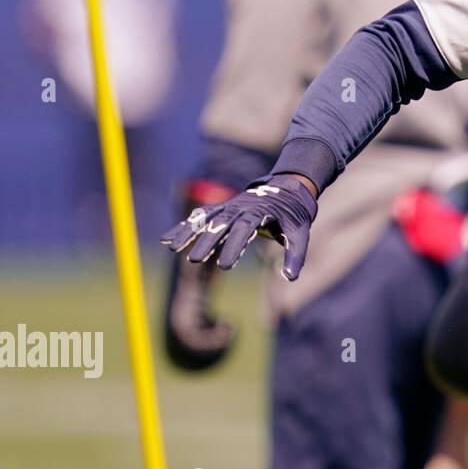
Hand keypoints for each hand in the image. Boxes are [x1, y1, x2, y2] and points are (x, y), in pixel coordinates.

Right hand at [160, 175, 317, 279]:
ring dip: (188, 232)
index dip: (234, 246)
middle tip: (194, 260)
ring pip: (205, 218)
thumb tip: (290, 278)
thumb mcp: (300, 233)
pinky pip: (200, 216)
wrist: (287, 190)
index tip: (225, 266)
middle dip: (207, 241)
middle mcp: (241, 207)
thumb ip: (295, 255)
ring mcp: (229, 206)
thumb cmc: (293, 216)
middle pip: (221, 224)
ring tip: (172, 249)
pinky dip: (184, 226)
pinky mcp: (221, 208)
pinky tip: (166, 239)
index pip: (244, 229)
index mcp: (260, 212)